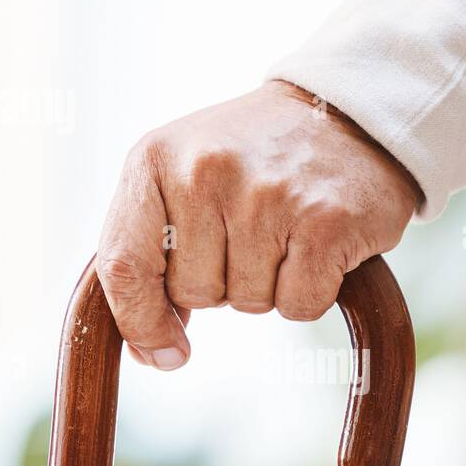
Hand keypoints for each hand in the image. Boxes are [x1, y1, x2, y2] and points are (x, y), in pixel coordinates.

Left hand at [97, 81, 420, 370]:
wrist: (343, 113)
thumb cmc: (247, 157)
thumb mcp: (176, 175)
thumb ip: (147, 252)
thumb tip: (153, 351)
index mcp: (153, 160)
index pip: (123, 265)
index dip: (139, 321)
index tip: (162, 352)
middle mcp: (205, 171)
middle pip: (193, 293)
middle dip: (218, 282)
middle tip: (246, 232)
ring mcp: (267, 195)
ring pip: (247, 304)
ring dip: (265, 284)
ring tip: (282, 228)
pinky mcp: (326, 221)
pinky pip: (299, 306)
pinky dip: (309, 292)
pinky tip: (314, 244)